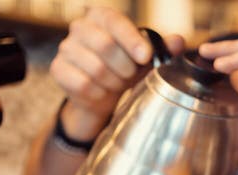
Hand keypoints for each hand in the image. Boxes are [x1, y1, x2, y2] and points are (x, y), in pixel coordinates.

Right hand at [50, 7, 183, 140]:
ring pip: (95, 68)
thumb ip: (163, 49)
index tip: (146, 57)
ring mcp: (66, 48)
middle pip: (105, 45)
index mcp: (102, 17)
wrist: (101, 94)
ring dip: (113, 83)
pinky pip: (82, 84)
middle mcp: (80, 27)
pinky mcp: (58, 69)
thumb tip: (179, 41)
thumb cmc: (124, 68)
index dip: (132, 39)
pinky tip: (102, 92)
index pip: (115, 21)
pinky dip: (98, 93)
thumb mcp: (145, 59)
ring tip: (117, 84)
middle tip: (130, 75)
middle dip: (125, 67)